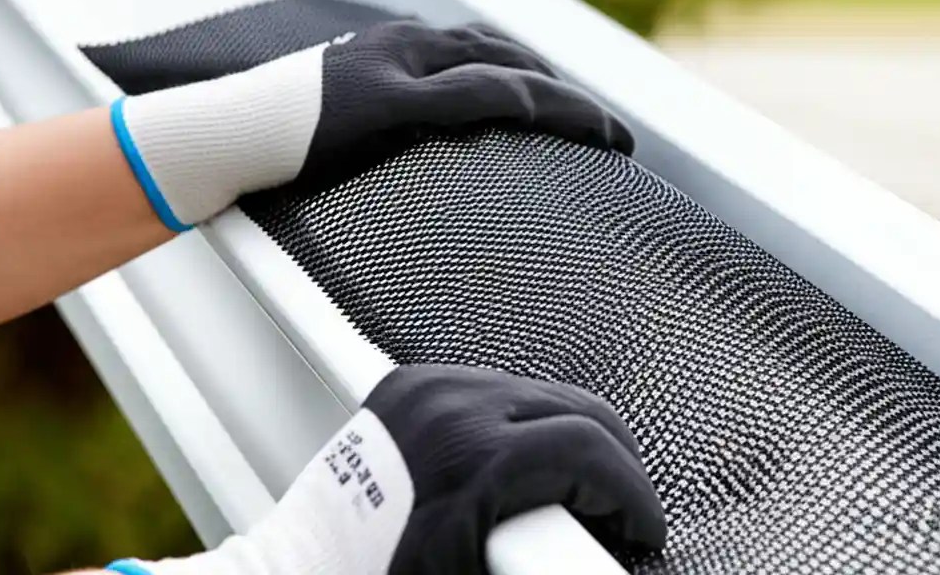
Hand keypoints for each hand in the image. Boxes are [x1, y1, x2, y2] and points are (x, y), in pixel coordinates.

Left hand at [108, 365, 665, 574]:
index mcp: (475, 462)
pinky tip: (516, 463)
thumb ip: (549, 557)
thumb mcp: (473, 574)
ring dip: (567, 439)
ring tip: (566, 493)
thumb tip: (595, 556)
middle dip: (614, 464)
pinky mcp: (411, 383)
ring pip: (542, 391)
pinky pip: (493, 387)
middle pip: (581, 410)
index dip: (635, 498)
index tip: (641, 529)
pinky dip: (518, 421)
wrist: (298, 572)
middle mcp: (455, 411)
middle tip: (616, 513)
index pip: (595, 452)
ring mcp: (430, 389)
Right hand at [111, 22, 633, 230]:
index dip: (541, 81)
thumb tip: (430, 159)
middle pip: (509, 57)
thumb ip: (397, 127)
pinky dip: (512, 103)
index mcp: (400, 49)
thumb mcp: (352, 123)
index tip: (579, 115)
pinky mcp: (384, 98)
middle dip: (567, 93)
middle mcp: (406, 45)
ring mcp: (396, 67)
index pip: (488, 53)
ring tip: (607, 135)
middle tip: (613, 132)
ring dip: (562, 101)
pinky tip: (548, 118)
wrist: (224, 135)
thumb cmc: (284, 142)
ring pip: (504, 72)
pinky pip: (466, 96)